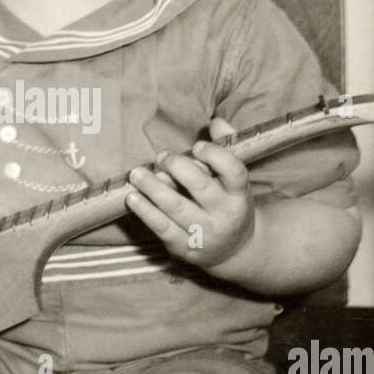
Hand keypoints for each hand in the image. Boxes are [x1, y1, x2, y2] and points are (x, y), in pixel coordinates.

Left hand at [125, 118, 255, 273]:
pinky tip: (132, 198)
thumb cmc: (228, 203)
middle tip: (161, 157)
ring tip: (137, 173)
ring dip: (153, 189)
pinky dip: (146, 212)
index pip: (234, 172)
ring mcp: (205, 234)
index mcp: (240, 194)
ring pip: (177, 208)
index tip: (197, 146)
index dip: (215, 156)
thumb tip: (215, 122)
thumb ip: (227, 147)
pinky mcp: (185, 247)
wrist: (235, 251)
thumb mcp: (235, 180)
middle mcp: (225, 215)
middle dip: (178, 168)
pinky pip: (162, 228)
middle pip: (201, 188)